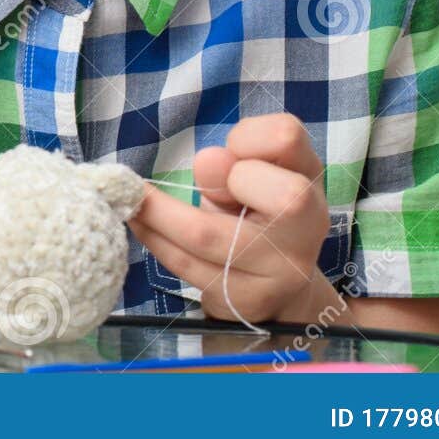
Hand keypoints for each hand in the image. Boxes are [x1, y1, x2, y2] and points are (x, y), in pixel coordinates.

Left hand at [129, 113, 337, 325]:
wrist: (275, 286)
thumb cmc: (254, 209)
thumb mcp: (248, 177)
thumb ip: (228, 165)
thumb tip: (208, 161)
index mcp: (308, 175)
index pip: (286, 138)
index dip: (250, 137)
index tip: (233, 148)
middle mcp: (309, 223)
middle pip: (275, 195)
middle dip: (221, 183)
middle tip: (202, 188)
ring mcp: (283, 270)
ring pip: (207, 236)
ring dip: (156, 213)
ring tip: (129, 199)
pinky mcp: (248, 301)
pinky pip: (187, 266)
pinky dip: (154, 239)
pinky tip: (138, 223)